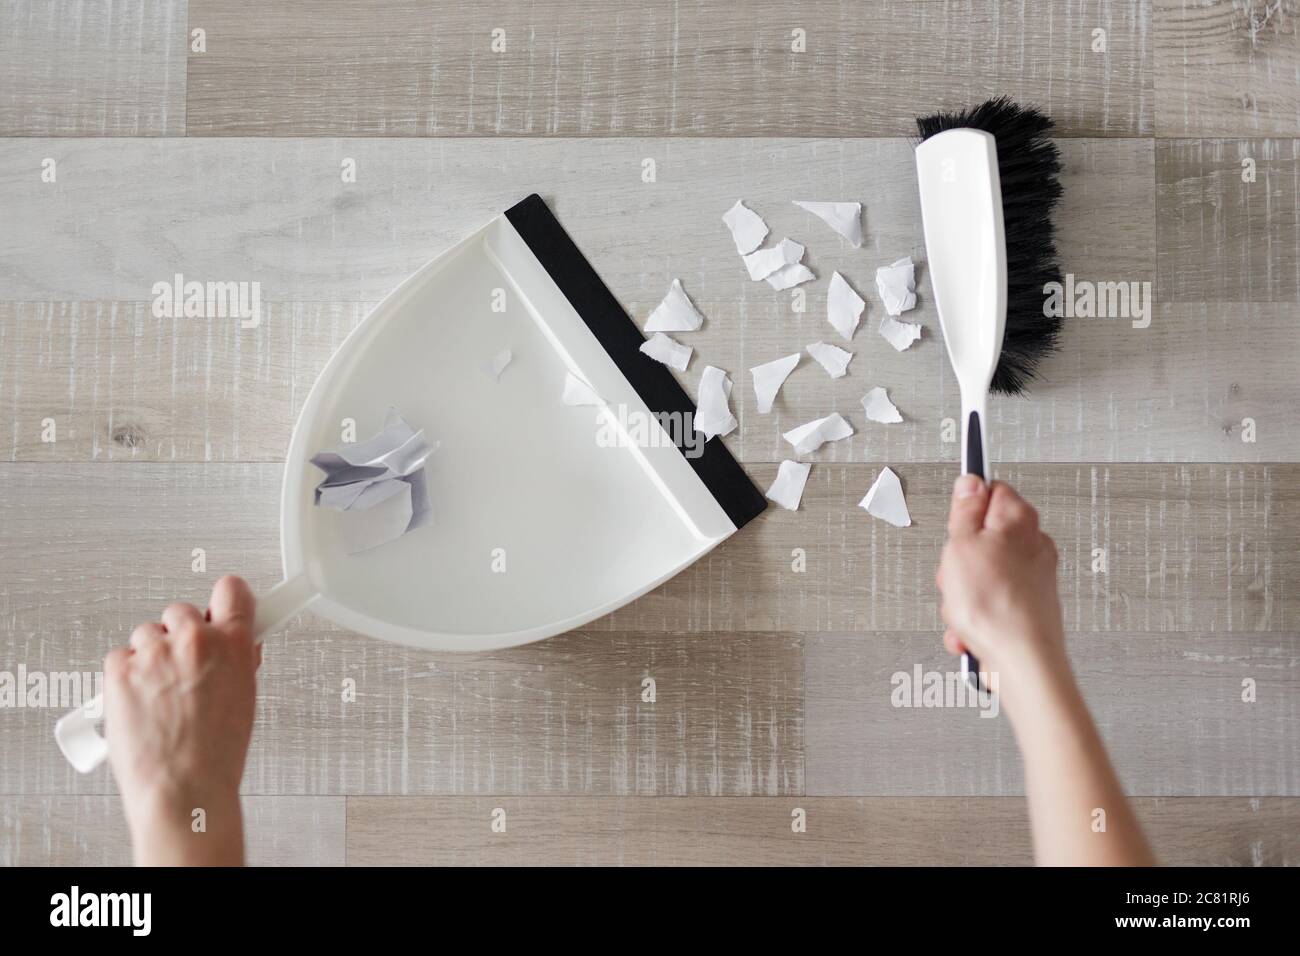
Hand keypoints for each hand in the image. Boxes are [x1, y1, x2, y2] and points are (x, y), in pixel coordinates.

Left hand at [104, 575, 259, 865]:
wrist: (181, 789)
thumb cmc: (215, 755)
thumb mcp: (245, 698)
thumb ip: (237, 661)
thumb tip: (232, 646)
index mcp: (233, 644)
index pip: (231, 590)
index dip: (226, 600)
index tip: (222, 607)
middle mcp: (194, 641)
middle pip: (181, 612)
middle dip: (181, 635)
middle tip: (184, 667)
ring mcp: (153, 653)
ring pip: (146, 634)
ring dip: (151, 655)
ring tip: (159, 693)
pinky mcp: (119, 670)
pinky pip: (119, 656)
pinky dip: (125, 674)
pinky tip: (139, 700)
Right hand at [936, 475, 1067, 701]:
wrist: (1020, 661)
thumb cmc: (996, 606)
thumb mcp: (961, 544)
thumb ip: (964, 509)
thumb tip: (969, 483)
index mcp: (1018, 520)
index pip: (988, 491)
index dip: (963, 510)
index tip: (954, 526)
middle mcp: (1031, 545)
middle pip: (978, 538)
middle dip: (957, 560)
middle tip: (955, 574)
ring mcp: (1030, 578)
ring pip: (977, 575)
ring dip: (960, 595)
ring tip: (963, 608)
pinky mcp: (1026, 606)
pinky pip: (986, 603)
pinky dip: (972, 617)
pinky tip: (970, 629)